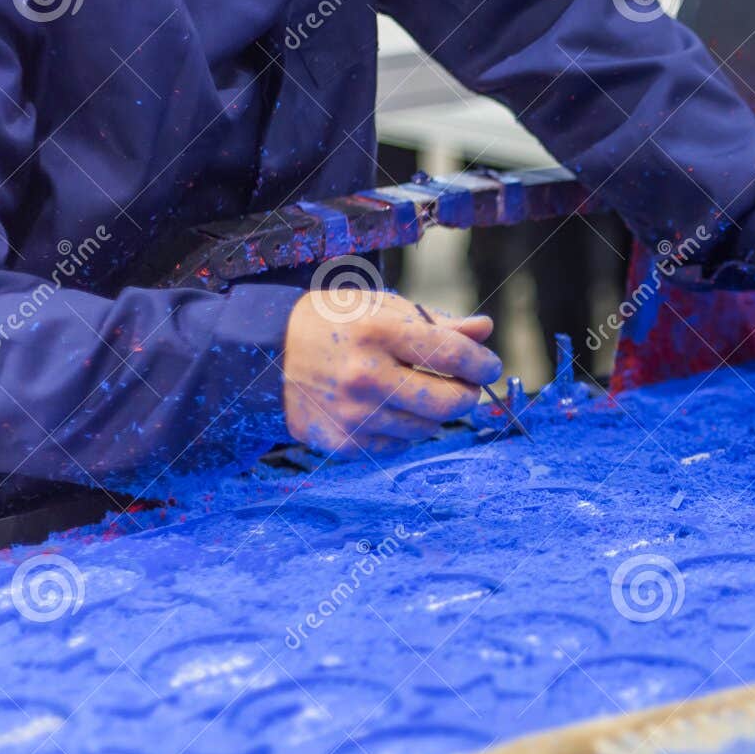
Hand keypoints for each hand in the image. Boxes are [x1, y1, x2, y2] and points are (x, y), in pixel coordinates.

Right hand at [282, 293, 500, 456]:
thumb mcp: (381, 308)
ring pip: (428, 427)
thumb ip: (437, 323)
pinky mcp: (345, 443)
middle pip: (449, 401)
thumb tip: (485, 331)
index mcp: (377, 333)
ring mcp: (354, 415)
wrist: (265, 356)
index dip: (482, 363)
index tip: (489, 366)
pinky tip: (385, 409)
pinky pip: (398, 445)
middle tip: (465, 385)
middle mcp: (365, 377)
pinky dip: (403, 429)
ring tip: (415, 392)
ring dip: (433, 413)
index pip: (452, 354)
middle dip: (467, 393)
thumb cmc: (334, 325)